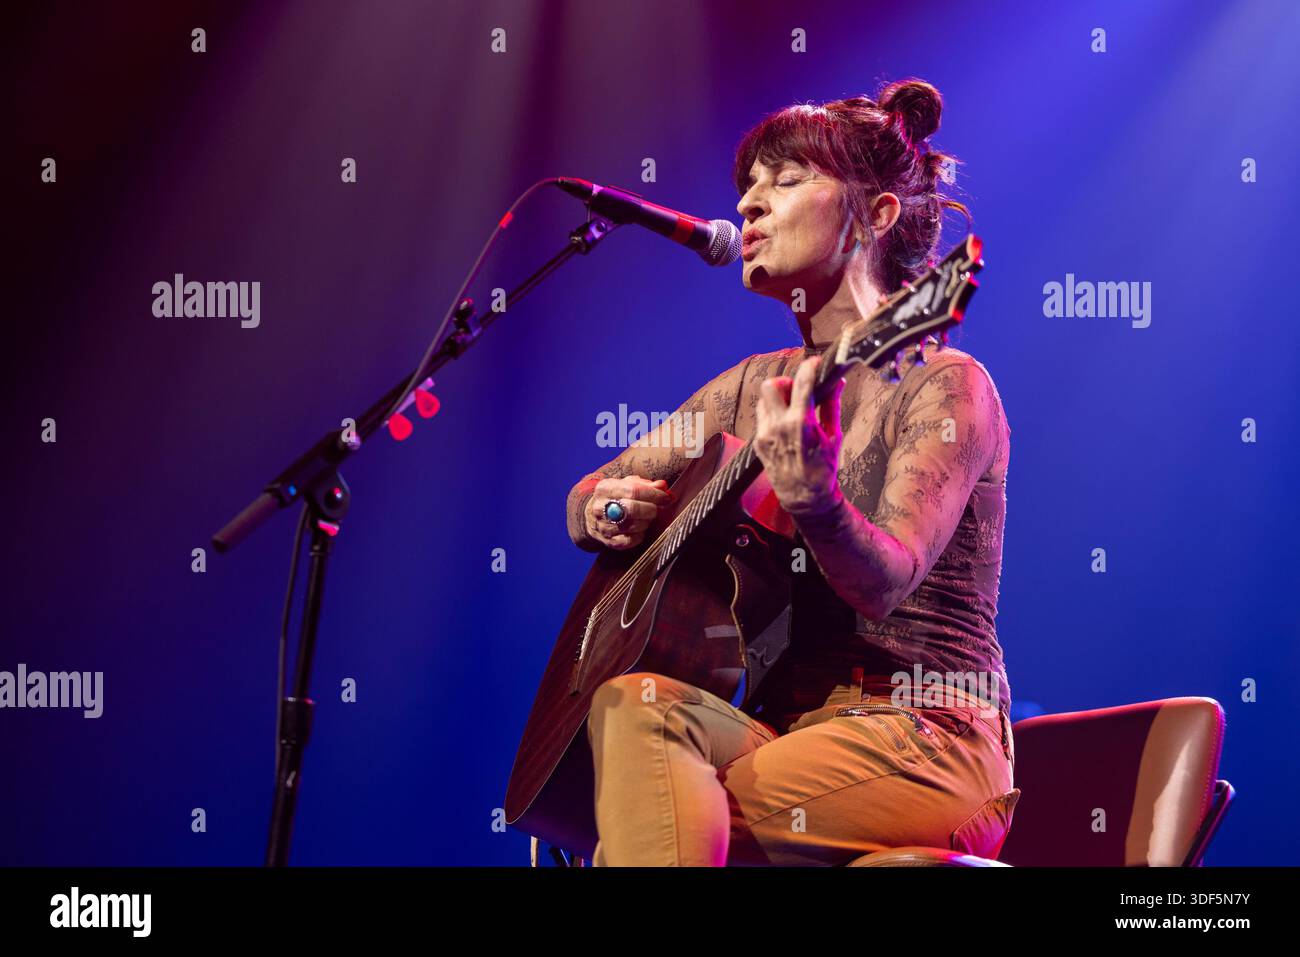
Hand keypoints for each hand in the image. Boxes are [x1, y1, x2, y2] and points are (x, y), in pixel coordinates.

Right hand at [585, 475, 676, 549]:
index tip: (666, 498)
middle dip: (651, 509)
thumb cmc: (616, 497)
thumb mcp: (626, 485)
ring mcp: (603, 526)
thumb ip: (646, 485)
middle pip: (632, 509)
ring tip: (647, 518)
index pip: (633, 490)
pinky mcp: (609, 542)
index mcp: (605, 488)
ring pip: (633, 526)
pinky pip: (630, 541)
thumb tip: (663, 486)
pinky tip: (640, 529)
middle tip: (657, 509)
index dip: (654, 495)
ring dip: (646, 522)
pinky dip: (640, 535)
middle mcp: (600, 507)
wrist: (593, 516)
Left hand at [753, 356, 846, 516]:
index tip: (815, 363)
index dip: (809, 367)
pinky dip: (773, 414)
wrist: (805, 498)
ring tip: (792, 407)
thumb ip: (832, 406)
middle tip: (797, 389)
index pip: (801, 383)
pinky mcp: (758, 442)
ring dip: (777, 398)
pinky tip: (785, 423)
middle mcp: (778, 427)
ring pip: (763, 400)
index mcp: (801, 424)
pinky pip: (762, 417)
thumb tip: (837, 383)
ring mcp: (765, 435)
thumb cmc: (824, 470)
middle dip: (785, 382)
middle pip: (770, 386)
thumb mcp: (834, 436)